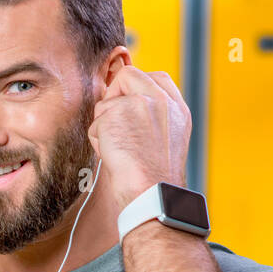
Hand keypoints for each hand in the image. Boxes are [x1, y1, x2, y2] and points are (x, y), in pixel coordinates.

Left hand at [87, 67, 191, 208]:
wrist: (151, 194)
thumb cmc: (153, 179)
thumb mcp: (167, 140)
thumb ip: (153, 116)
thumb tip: (125, 104)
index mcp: (177, 108)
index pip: (156, 77)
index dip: (135, 89)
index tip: (127, 108)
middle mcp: (162, 100)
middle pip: (126, 76)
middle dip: (113, 100)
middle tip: (117, 129)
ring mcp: (141, 102)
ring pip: (105, 103)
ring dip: (104, 128)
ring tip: (120, 150)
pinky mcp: (119, 111)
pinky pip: (95, 123)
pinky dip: (97, 141)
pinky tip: (113, 155)